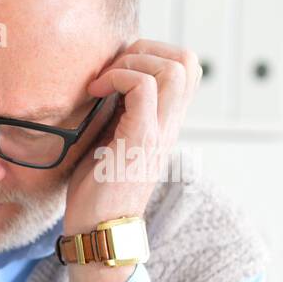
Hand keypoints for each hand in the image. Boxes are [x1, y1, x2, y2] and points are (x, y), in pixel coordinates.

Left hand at [65, 39, 201, 281]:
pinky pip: (144, 88)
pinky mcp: (139, 141)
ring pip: (175, 68)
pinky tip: (94, 91)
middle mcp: (169, 125)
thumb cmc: (96, 192)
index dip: (153, 53)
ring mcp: (158, 132)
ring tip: (103, 81)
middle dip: (145, 49)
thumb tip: (102, 85)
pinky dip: (118, 77)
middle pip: (188, 60)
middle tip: (110, 69)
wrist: (98, 232)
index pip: (186, 68)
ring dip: (133, 61)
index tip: (116, 69)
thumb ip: (117, 114)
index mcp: (164, 124)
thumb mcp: (110, 142)